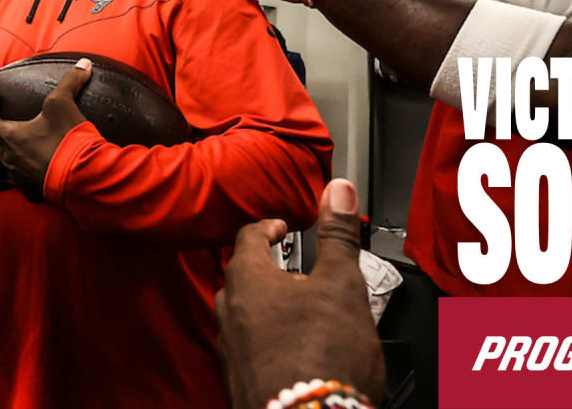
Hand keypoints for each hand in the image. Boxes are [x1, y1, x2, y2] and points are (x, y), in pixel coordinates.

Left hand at [0, 57, 91, 202]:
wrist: (82, 176)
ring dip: (10, 157)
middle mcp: (6, 158)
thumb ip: (70, 82)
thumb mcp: (64, 104)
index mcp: (8, 135)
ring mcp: (17, 177)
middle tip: (11, 128)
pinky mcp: (30, 192)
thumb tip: (83, 63)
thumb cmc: (67, 139)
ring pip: (4, 167)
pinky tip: (39, 170)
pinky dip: (26, 177)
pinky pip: (22, 184)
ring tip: (24, 150)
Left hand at [215, 179, 383, 407]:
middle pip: (244, 277)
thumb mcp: (342, 283)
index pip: (249, 237)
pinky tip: (295, 352)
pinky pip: (250, 351)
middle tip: (296, 270)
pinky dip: (269, 343)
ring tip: (302, 313)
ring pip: (245, 317)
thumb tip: (337, 191)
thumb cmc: (321, 356)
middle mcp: (229, 313)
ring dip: (269, 309)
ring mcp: (231, 351)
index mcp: (248, 279)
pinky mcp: (239, 382)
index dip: (269, 227)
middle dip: (270, 270)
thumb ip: (338, 235)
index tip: (282, 227)